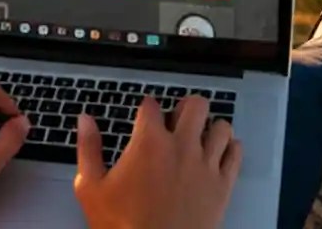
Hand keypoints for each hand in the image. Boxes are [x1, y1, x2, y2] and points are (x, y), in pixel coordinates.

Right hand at [73, 95, 242, 228]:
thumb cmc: (122, 226)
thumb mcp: (91, 188)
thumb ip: (88, 148)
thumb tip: (85, 120)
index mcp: (149, 143)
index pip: (152, 105)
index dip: (147, 108)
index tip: (145, 116)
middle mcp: (182, 147)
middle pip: (195, 105)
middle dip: (185, 108)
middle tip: (178, 121)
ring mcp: (206, 165)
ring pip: (221, 126)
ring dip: (210, 128)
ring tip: (200, 138)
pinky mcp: (223, 184)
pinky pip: (236, 153)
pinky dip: (230, 148)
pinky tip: (218, 154)